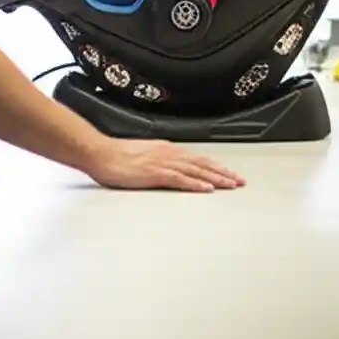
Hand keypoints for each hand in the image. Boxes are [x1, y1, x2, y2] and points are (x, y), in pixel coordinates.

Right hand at [85, 138, 244, 191]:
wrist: (98, 152)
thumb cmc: (114, 156)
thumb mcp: (141, 155)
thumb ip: (157, 160)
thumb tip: (167, 167)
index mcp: (165, 149)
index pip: (197, 158)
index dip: (215, 166)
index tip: (229, 173)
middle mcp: (168, 153)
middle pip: (202, 163)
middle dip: (223, 172)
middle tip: (239, 181)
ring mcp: (162, 162)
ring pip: (196, 170)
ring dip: (215, 178)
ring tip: (231, 185)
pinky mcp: (154, 173)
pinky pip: (179, 179)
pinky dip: (195, 184)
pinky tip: (206, 189)